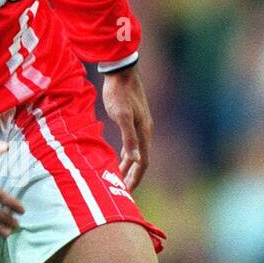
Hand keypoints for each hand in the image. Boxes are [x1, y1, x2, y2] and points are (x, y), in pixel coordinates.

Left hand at [102, 64, 152, 191]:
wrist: (121, 71)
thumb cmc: (119, 93)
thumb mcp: (122, 116)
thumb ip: (129, 138)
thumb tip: (138, 160)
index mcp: (144, 132)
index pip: (144, 162)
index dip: (136, 177)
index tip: (128, 191)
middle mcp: (145, 130)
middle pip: (142, 159)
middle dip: (133, 175)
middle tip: (123, 189)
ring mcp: (140, 125)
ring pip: (136, 151)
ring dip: (129, 165)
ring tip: (119, 177)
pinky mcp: (133, 119)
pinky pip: (132, 142)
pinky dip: (126, 153)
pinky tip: (118, 156)